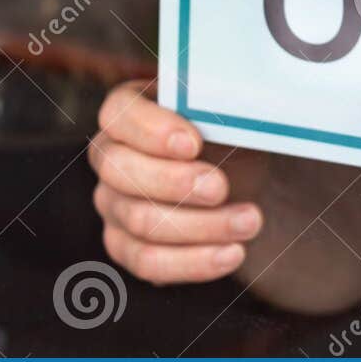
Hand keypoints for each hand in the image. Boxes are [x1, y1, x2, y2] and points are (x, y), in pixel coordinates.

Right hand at [87, 79, 266, 284]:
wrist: (243, 181)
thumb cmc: (231, 136)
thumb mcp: (233, 116)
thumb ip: (227, 105)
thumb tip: (245, 99)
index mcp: (130, 111)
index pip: (120, 113)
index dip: (152, 130)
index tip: (194, 143)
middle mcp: (110, 156)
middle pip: (120, 170)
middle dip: (174, 182)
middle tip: (220, 187)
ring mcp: (113, 204)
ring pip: (141, 221)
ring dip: (202, 225)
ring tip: (250, 221)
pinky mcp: (126, 246)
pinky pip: (149, 262)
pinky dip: (194, 261)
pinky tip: (232, 253)